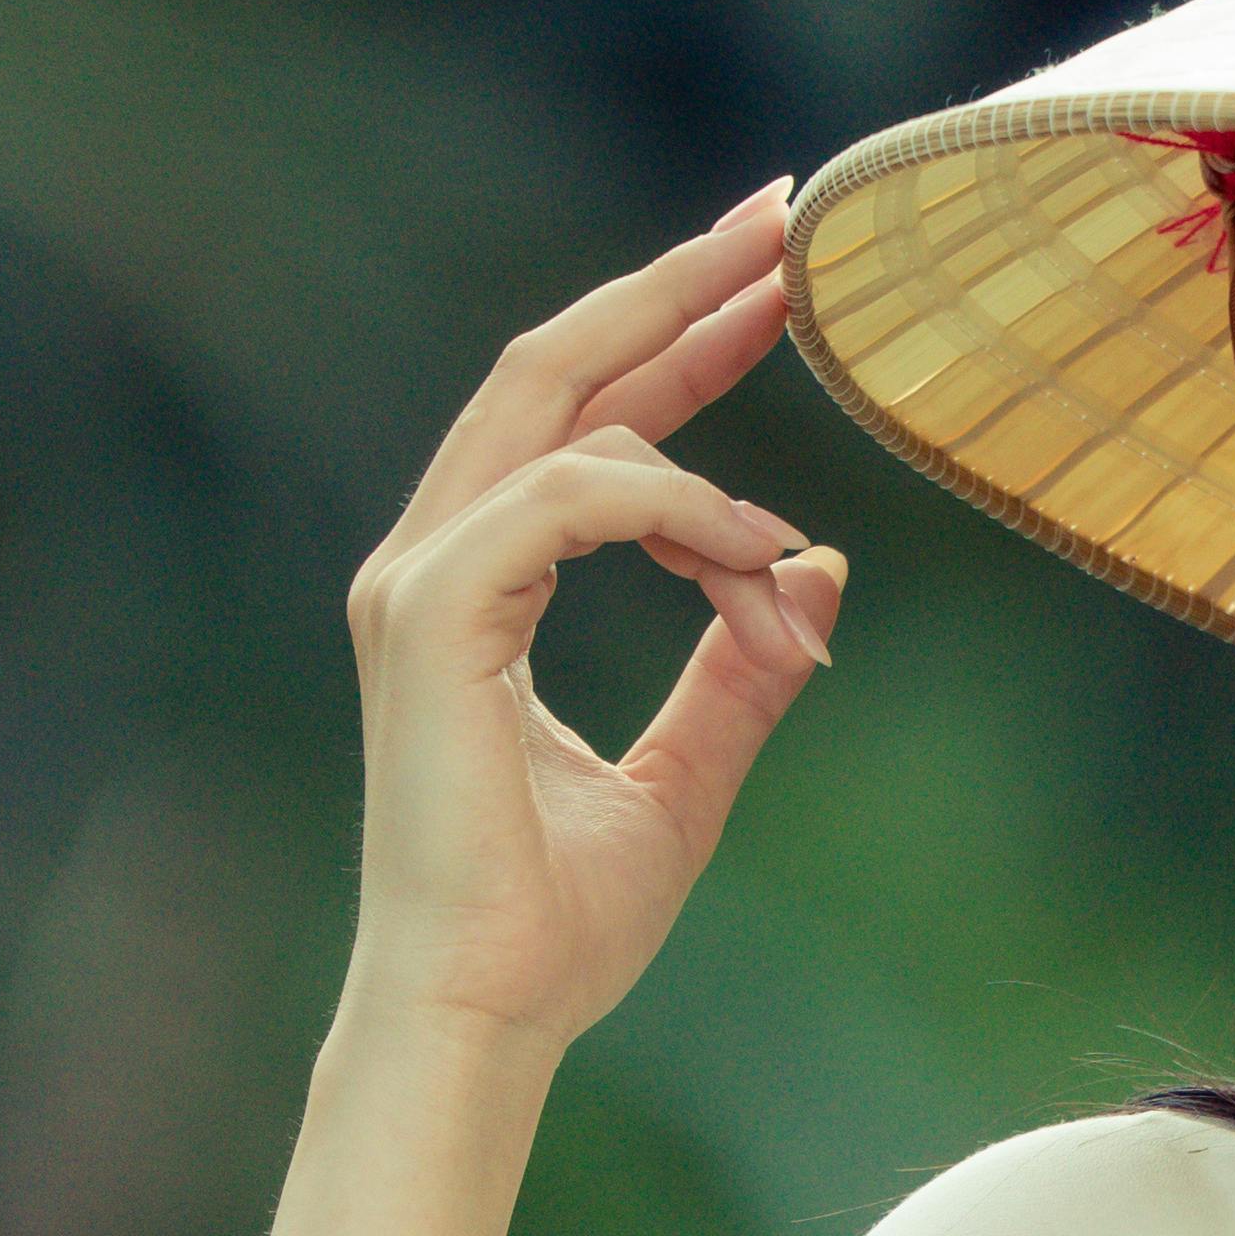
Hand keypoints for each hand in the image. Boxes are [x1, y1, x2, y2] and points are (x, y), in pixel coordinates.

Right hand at [339, 189, 835, 1054]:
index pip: (581, 419)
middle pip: (557, 368)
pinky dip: (673, 510)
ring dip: (705, 448)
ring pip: (570, 423)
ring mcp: (418, 581)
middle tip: (787, 221)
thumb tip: (816, 569)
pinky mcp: (431, 616)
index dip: (676, 335)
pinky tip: (748, 562)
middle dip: (676, 287)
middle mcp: (435, 560)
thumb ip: (743, 669)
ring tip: (786, 542)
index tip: (776, 278)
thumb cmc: (559, 923)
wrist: (488, 1013)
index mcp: (477, 586)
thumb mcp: (688, 778)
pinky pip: (568, 497)